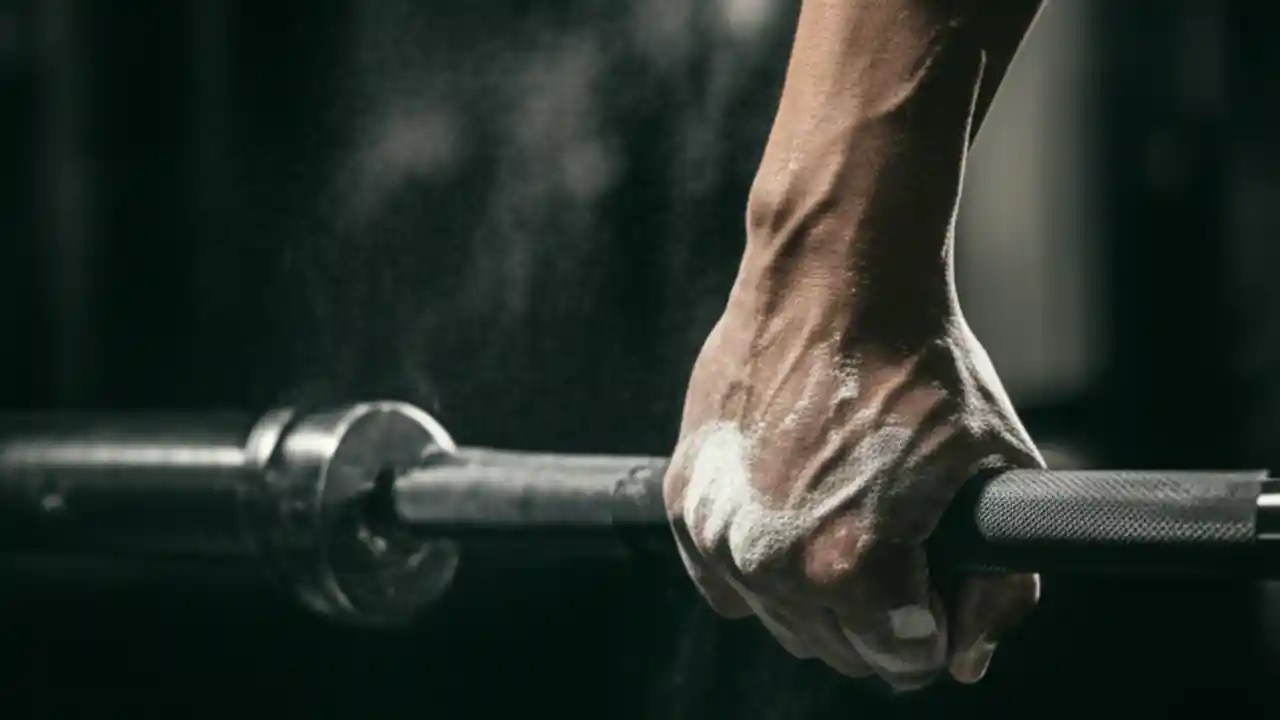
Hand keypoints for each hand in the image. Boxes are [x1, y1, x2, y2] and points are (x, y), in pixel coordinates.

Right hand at [663, 291, 1043, 689]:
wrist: (835, 278)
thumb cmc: (923, 366)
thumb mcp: (998, 472)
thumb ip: (1000, 588)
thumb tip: (966, 660)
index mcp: (850, 567)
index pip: (907, 660)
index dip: (941, 622)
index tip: (941, 575)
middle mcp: (773, 563)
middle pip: (841, 651)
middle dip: (881, 614)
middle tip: (901, 541)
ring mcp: (721, 532)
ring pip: (782, 622)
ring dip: (821, 593)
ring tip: (849, 517)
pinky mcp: (688, 499)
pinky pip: (725, 583)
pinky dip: (760, 567)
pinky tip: (795, 515)